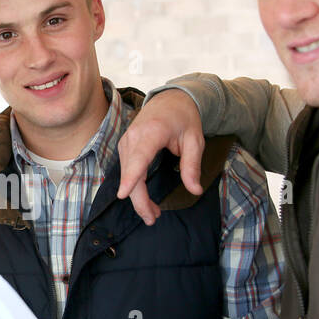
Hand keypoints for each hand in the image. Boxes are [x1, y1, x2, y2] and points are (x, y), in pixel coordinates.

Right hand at [117, 89, 205, 224]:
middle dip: (139, 199)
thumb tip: (195, 190)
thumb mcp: (195, 141)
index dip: (131, 177)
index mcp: (152, 132)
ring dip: (137, 196)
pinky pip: (127, 170)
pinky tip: (144, 198)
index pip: (139, 158)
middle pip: (131, 174)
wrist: (170, 99)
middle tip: (153, 219)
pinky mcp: (125, 147)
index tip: (123, 195)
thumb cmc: (183, 118)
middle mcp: (134, 137)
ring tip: (153, 213)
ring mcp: (126, 142)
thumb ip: (192, 166)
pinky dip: (134, 186)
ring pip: (126, 175)